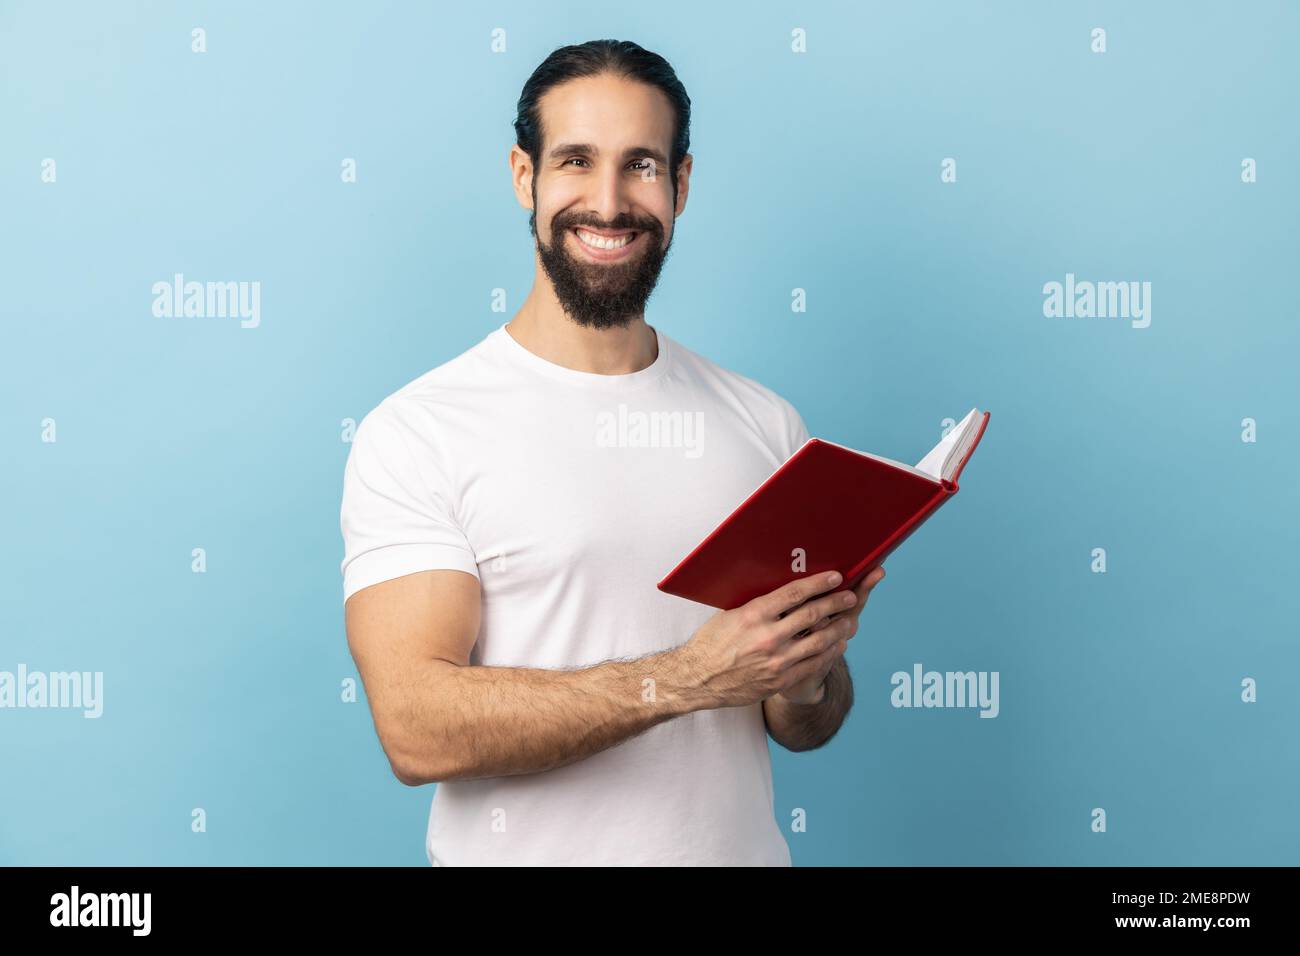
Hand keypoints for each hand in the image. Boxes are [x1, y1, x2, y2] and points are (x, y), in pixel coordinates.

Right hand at [675, 569, 866, 708]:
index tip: (835, 577)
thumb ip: (757, 604)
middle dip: (835, 603)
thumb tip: (781, 590)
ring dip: (838, 628)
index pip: (794, 594)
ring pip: (819, 641)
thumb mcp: (729, 615)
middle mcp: (768, 636)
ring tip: (850, 620)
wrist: (698, 679)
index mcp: (754, 615)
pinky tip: (837, 645)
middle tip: (849, 596)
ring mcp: (777, 660)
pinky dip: (829, 653)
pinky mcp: (780, 679)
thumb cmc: (711, 643)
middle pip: (812, 615)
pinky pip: (813, 664)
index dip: (819, 584)